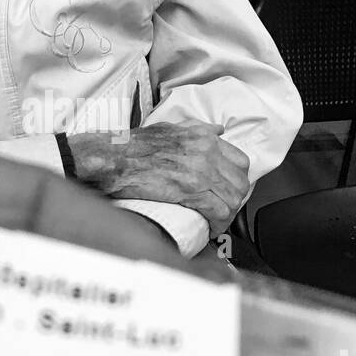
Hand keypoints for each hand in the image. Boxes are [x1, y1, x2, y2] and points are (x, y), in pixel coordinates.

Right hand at [66, 122, 250, 234]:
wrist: (114, 158)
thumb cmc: (134, 145)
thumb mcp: (170, 128)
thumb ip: (197, 129)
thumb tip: (218, 131)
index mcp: (204, 138)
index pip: (241, 161)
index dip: (238, 179)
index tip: (229, 189)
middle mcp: (207, 153)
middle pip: (241, 183)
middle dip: (234, 199)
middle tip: (223, 208)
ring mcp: (201, 172)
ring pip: (233, 200)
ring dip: (227, 215)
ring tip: (216, 221)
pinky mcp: (191, 191)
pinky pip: (218, 211)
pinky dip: (217, 223)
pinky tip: (210, 228)